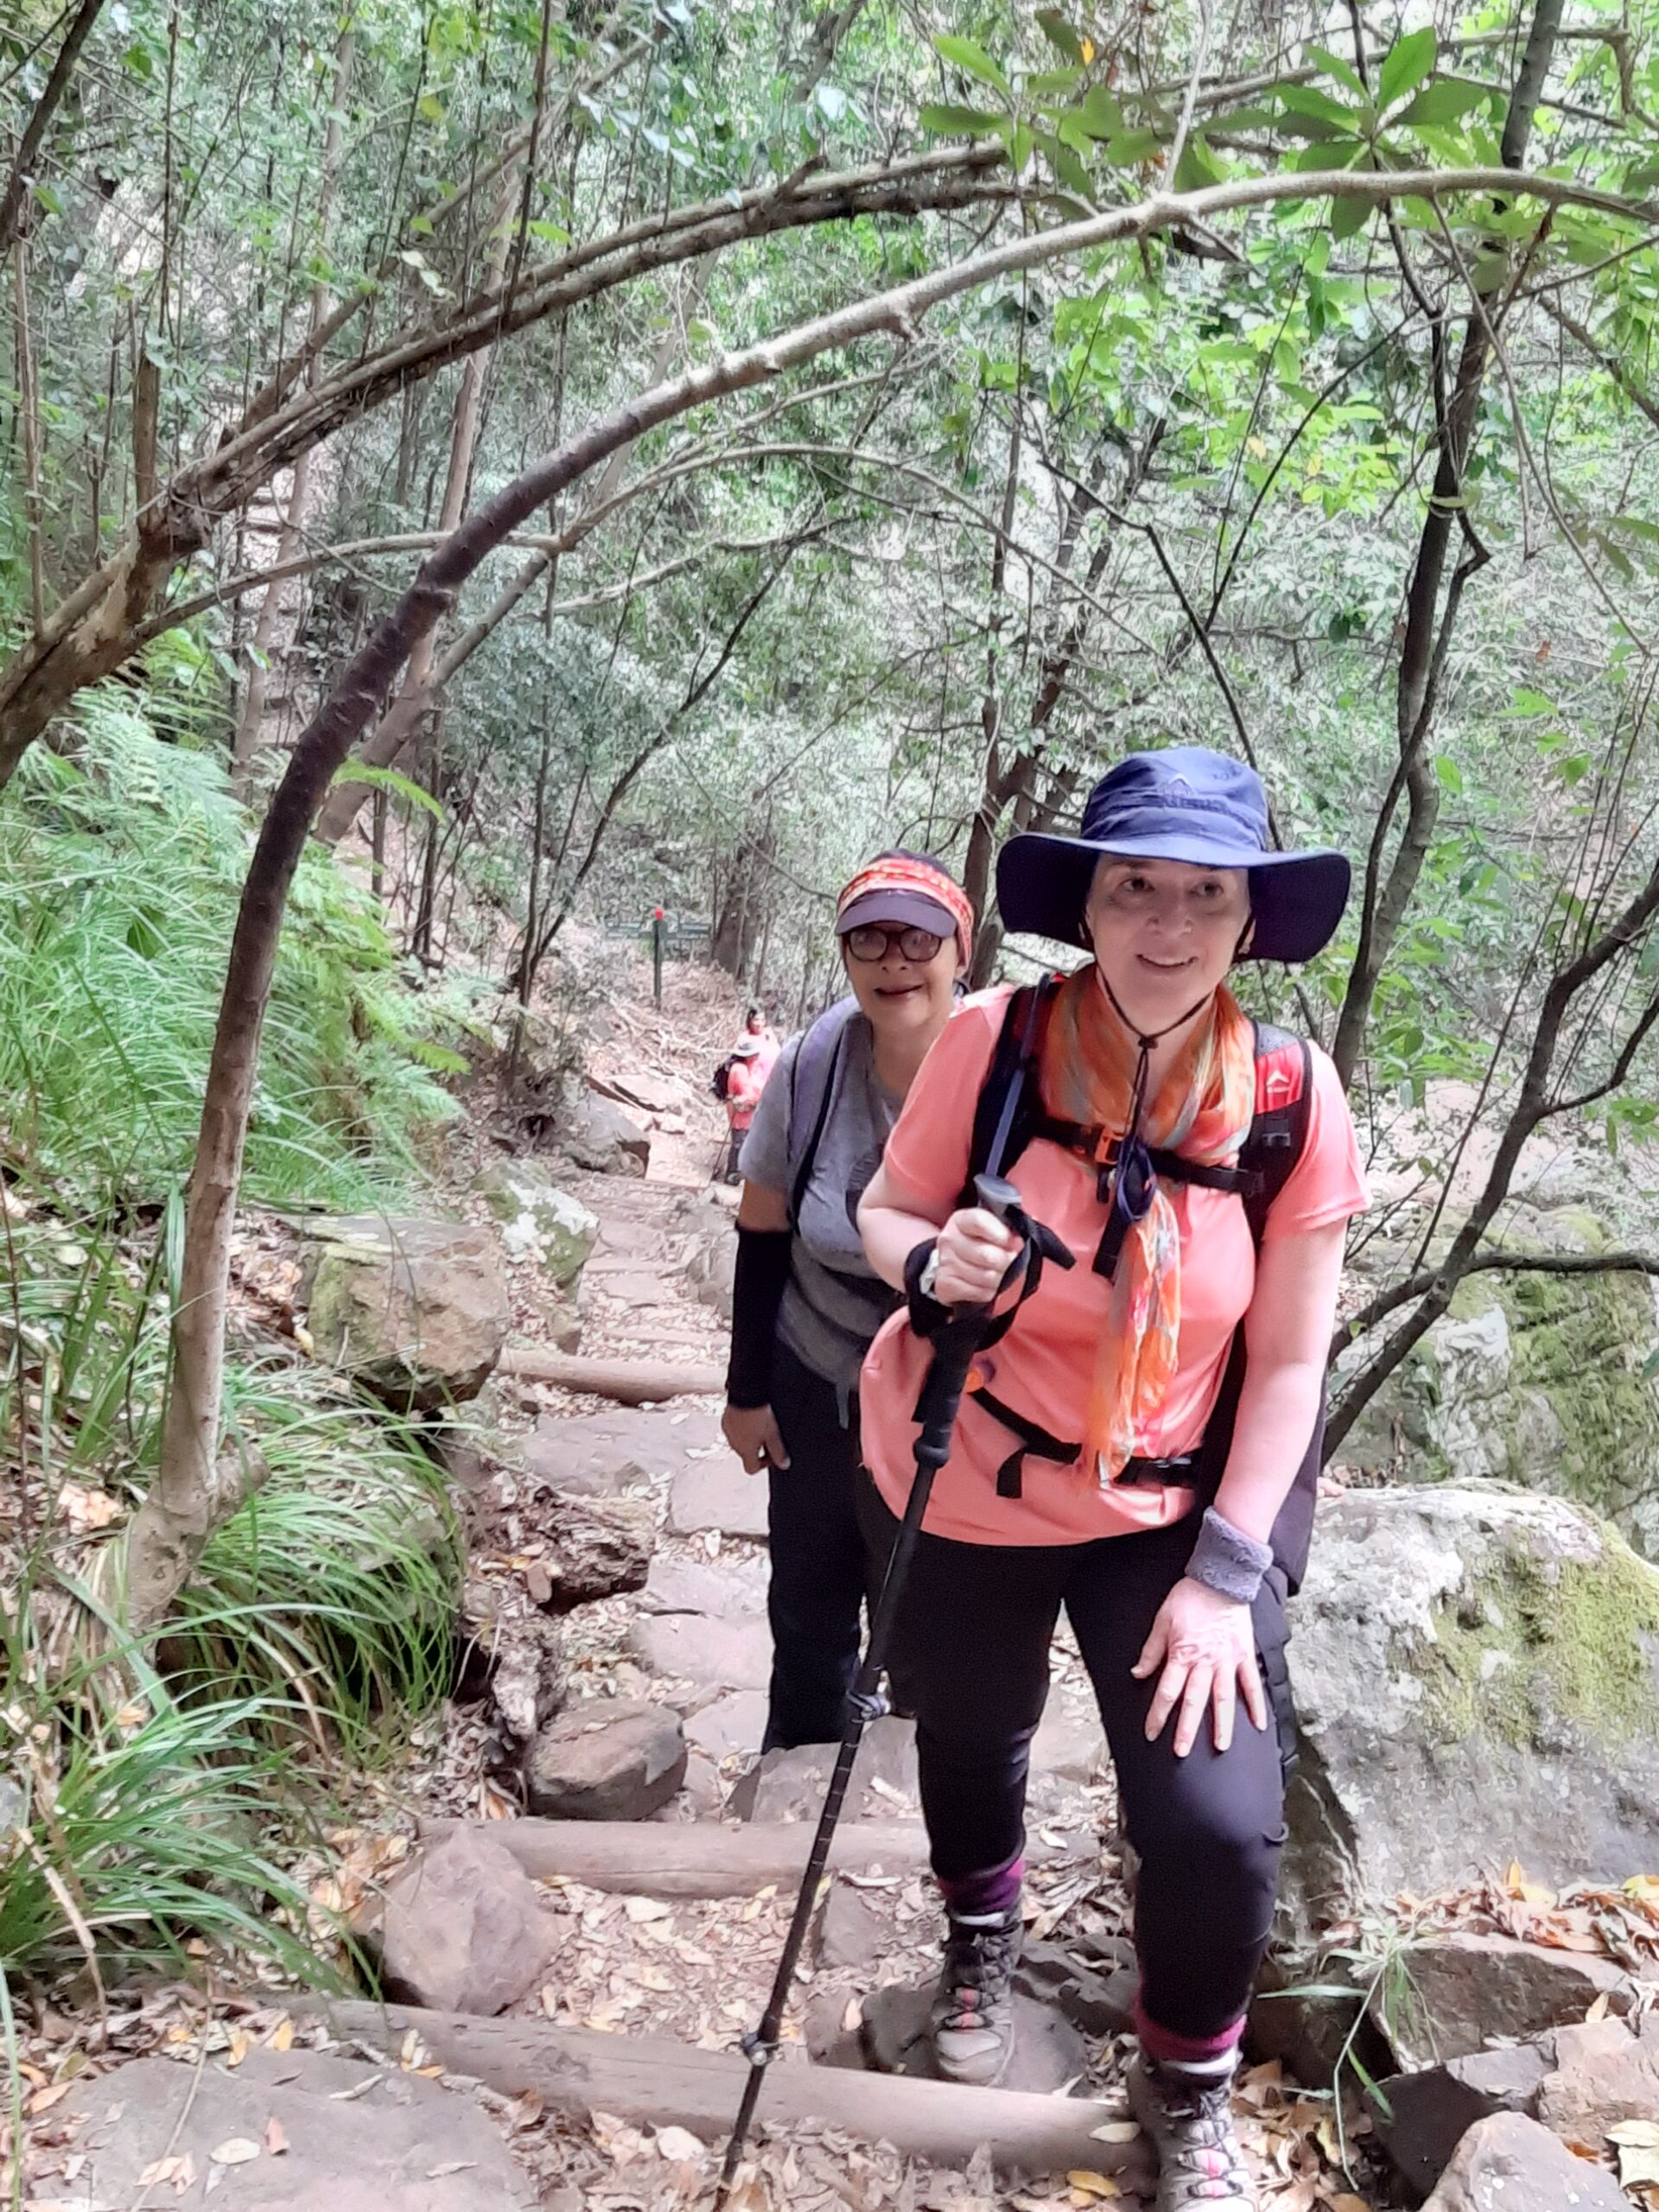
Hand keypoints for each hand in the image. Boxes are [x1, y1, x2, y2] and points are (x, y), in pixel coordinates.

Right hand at [722, 1401, 788, 1473]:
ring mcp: (729, 1433)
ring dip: (748, 1438)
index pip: (751, 1469)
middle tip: (767, 1437)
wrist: (745, 1394)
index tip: (770, 1455)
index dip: (762, 1465)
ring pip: (739, 1442)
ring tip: (758, 1425)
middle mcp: (734, 1445)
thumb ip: (778, 1452)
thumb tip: (783, 1464)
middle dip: (757, 1448)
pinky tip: (749, 1418)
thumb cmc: (758, 1414)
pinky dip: (741, 1428)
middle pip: (746, 1454)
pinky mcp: (725, 1421)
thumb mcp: (773, 1434)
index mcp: (746, 1451)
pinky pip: (734, 1430)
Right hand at [933, 1206, 1023, 1307]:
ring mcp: (946, 1263)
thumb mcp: (991, 1226)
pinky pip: (979, 1293)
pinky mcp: (946, 1284)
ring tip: (1005, 1274)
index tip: (1013, 1241)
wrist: (953, 1263)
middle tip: (1013, 1261)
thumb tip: (1031, 1221)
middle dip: (1008, 1261)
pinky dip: (991, 1292)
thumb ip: (1009, 1224)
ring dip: (1002, 1279)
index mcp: (962, 1220)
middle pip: (986, 1255)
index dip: (1001, 1233)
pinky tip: (992, 1285)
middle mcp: (950, 1239)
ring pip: (986, 1276)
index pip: (979, 1222)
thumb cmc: (979, 1242)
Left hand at [1132, 1576, 1267, 1756]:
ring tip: (1220, 1746)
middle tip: (1181, 1751)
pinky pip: (1251, 1684)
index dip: (1158, 1714)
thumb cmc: (1189, 1598)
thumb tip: (1138, 1673)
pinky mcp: (1244, 1656)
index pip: (1167, 1691)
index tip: (1152, 1732)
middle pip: (1194, 1701)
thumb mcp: (1162, 1621)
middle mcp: (1205, 1662)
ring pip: (1223, 1698)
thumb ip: (1151, 1651)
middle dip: (1186, 1729)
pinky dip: (1255, 1704)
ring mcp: (1227, 1661)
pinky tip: (1258, 1724)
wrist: (1219, 1579)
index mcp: (1182, 1654)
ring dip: (1221, 1724)